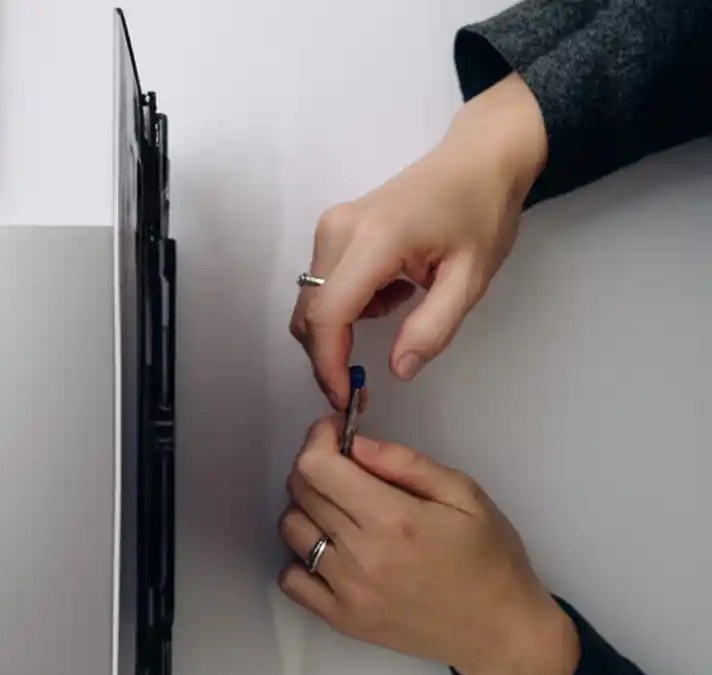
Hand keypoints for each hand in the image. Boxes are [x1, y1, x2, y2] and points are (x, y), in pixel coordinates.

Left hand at [277, 417, 579, 674]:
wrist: (501, 633)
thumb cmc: (490, 558)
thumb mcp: (464, 495)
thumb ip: (406, 463)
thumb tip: (357, 444)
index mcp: (392, 518)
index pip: (317, 468)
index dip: (318, 440)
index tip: (335, 432)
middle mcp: (360, 554)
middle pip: (301, 492)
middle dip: (316, 466)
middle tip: (345, 466)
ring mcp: (346, 591)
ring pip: (291, 530)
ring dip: (307, 508)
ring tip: (340, 509)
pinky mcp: (341, 619)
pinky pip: (291, 579)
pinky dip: (300, 558)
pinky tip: (330, 551)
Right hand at [292, 74, 547, 408]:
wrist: (478, 159)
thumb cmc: (481, 214)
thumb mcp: (471, 279)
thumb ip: (433, 328)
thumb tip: (396, 370)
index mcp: (375, 240)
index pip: (329, 314)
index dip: (328, 364)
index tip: (345, 398)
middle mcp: (338, 230)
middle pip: (310, 312)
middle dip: (329, 355)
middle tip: (366, 379)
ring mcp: (331, 225)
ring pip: (313, 301)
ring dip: (343, 327)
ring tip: (400, 308)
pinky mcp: (332, 227)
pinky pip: (323, 283)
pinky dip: (348, 305)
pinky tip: (391, 290)